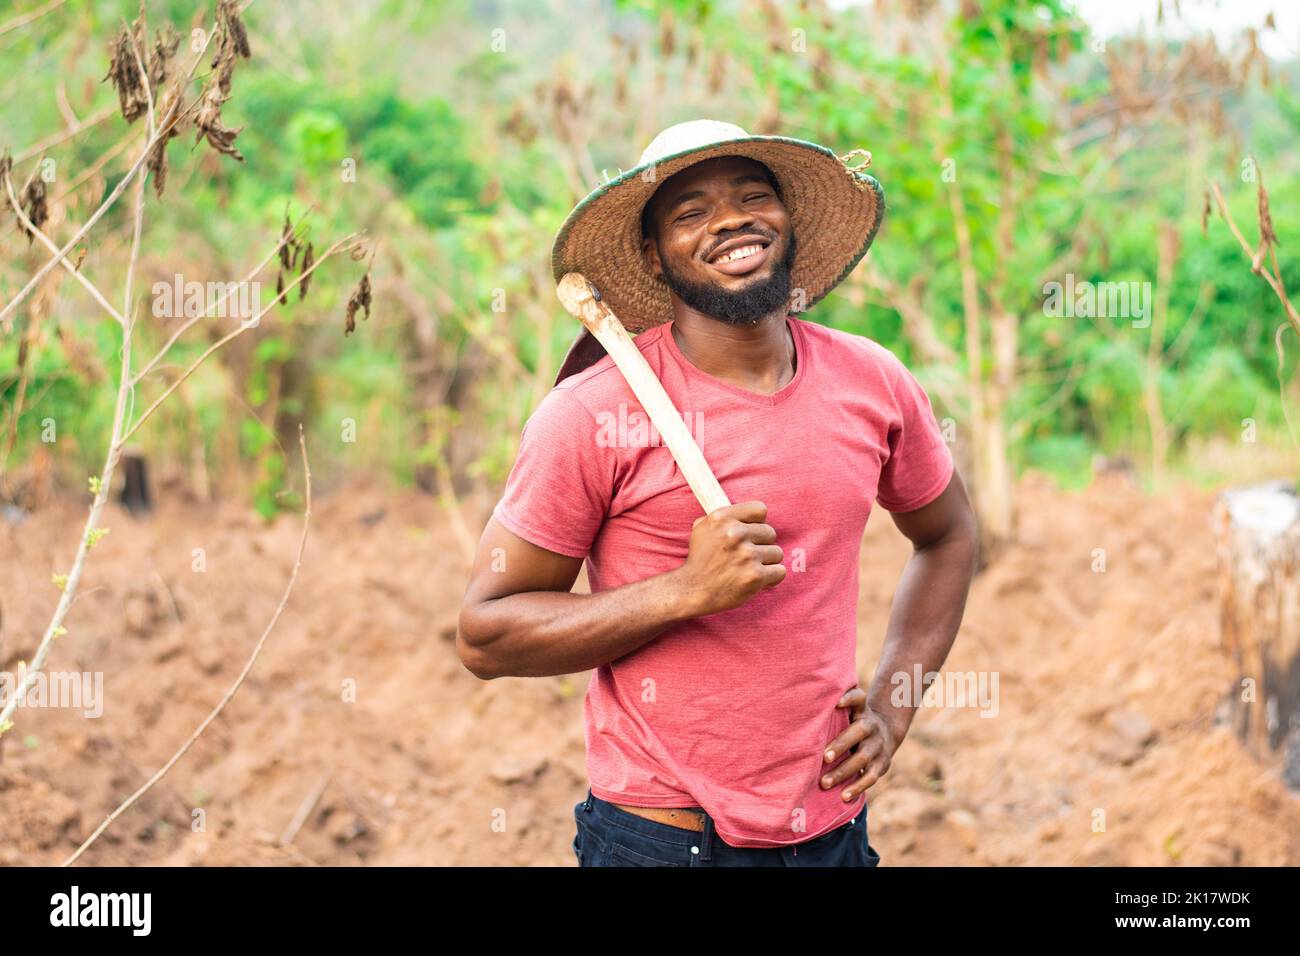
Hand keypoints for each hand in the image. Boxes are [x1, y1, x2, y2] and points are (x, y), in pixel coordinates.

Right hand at [671, 500, 784, 615]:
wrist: (691, 590)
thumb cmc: (699, 560)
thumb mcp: (702, 528)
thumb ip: (724, 517)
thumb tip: (746, 513)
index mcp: (721, 518)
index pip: (760, 509)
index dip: (757, 522)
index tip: (750, 534)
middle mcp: (734, 533)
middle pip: (770, 532)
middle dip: (762, 544)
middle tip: (747, 556)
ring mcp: (746, 555)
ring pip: (777, 553)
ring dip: (767, 562)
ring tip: (750, 569)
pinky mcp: (755, 575)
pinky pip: (779, 571)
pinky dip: (771, 578)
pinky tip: (757, 580)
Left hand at [819, 686, 898, 802]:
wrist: (886, 733)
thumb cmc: (852, 723)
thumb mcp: (848, 712)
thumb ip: (831, 712)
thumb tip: (796, 711)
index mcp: (861, 711)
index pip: (859, 698)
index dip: (849, 698)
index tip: (836, 703)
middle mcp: (871, 726)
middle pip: (858, 732)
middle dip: (841, 745)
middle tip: (823, 757)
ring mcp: (878, 746)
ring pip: (863, 758)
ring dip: (843, 771)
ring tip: (824, 782)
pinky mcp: (883, 764)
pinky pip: (871, 777)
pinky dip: (857, 787)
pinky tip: (843, 796)